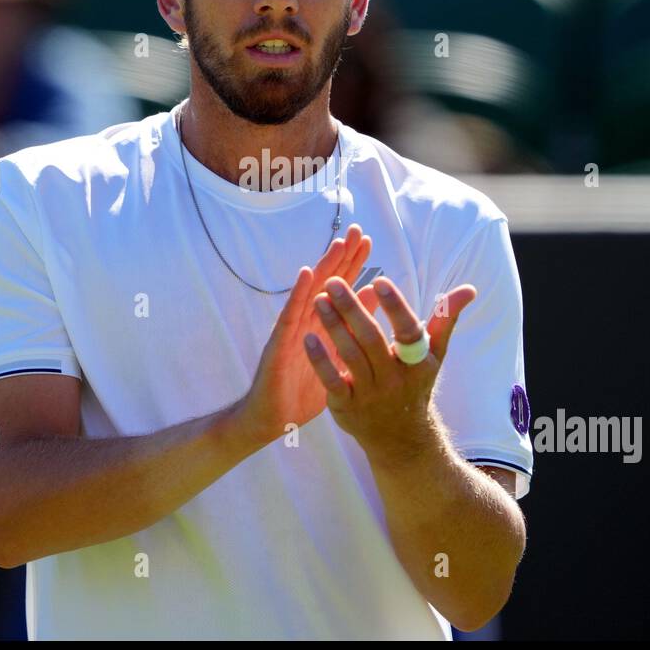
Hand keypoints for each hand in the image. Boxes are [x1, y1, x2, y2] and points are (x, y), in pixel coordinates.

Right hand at [232, 225, 380, 447]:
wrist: (275, 418)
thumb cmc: (305, 388)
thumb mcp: (337, 356)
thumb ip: (352, 325)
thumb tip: (373, 294)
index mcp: (323, 324)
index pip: (341, 289)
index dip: (354, 265)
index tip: (368, 241)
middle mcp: (307, 320)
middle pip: (328, 283)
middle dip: (343, 257)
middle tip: (359, 231)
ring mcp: (293, 329)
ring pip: (312, 293)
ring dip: (325, 268)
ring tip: (339, 244)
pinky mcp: (280, 342)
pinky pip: (291, 315)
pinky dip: (299, 293)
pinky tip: (308, 273)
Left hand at [304, 274, 476, 462]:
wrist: (400, 438)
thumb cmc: (414, 384)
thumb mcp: (433, 356)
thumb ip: (445, 320)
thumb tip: (469, 289)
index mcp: (417, 362)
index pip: (408, 331)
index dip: (395, 307)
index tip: (379, 280)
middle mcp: (394, 378)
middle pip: (372, 339)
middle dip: (351, 309)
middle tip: (333, 281)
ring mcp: (369, 394)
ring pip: (350, 356)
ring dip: (333, 327)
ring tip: (318, 300)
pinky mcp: (347, 406)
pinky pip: (332, 381)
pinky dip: (320, 360)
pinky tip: (307, 337)